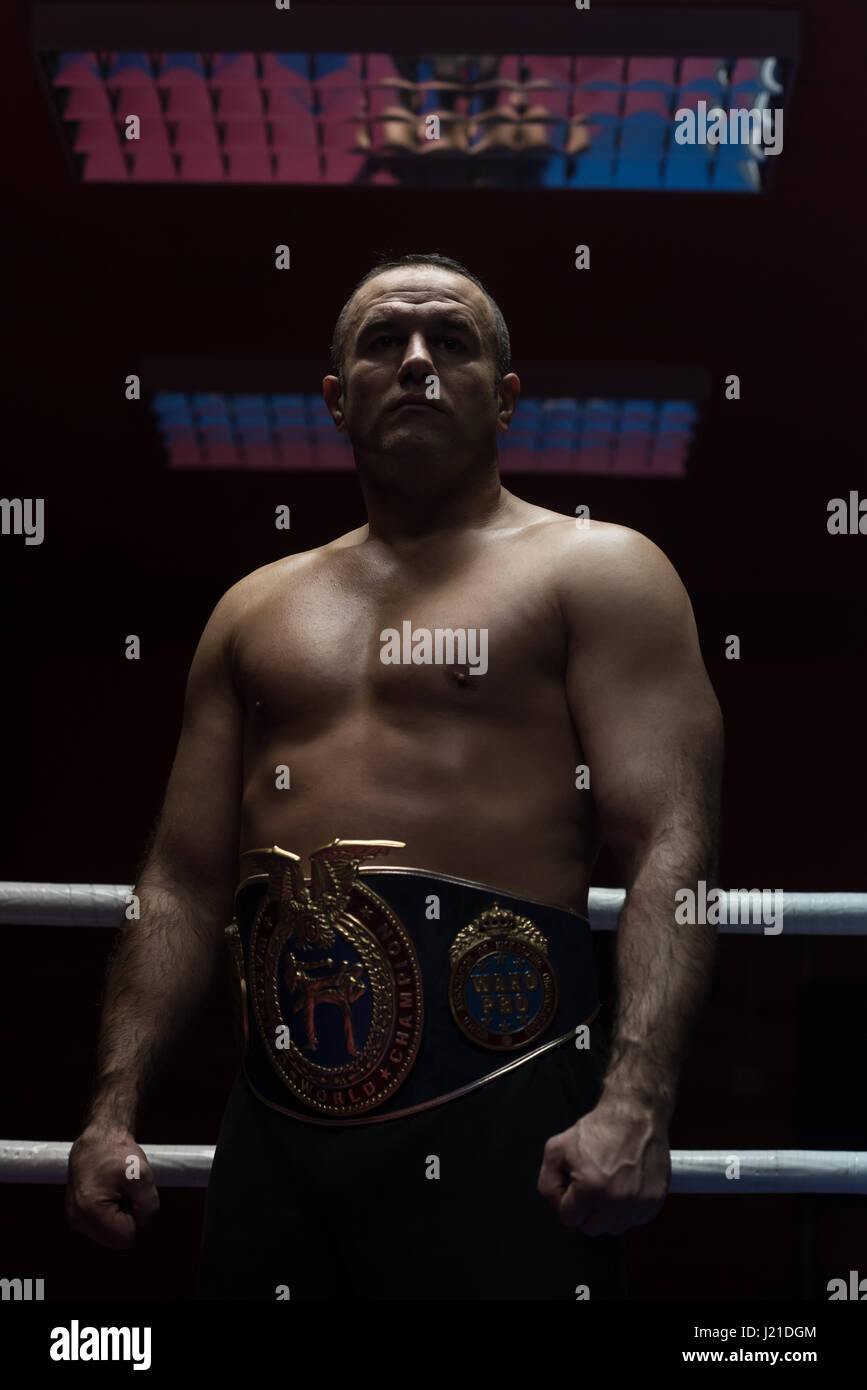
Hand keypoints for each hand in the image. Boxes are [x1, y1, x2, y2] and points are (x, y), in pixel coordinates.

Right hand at [66, 1126, 159, 1248]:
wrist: (99, 1139)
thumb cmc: (119, 1154)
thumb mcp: (143, 1176)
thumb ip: (148, 1207)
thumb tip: (142, 1224)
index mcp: (90, 1211)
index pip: (127, 1237)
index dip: (136, 1215)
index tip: (129, 1192)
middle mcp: (78, 1219)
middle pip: (117, 1239)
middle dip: (126, 1218)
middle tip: (122, 1191)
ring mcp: (75, 1219)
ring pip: (110, 1234)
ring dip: (118, 1216)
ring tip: (115, 1191)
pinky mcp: (76, 1216)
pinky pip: (103, 1227)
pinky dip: (110, 1213)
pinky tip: (108, 1193)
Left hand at [537, 1095, 670, 1235]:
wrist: (635, 1115)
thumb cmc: (597, 1130)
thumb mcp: (557, 1148)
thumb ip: (548, 1182)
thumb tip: (557, 1206)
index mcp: (590, 1188)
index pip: (569, 1219)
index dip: (567, 1200)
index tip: (574, 1182)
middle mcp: (617, 1201)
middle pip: (593, 1228)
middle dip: (587, 1209)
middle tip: (591, 1184)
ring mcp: (639, 1203)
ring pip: (615, 1228)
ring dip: (608, 1212)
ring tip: (609, 1184)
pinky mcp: (655, 1202)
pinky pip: (635, 1220)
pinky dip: (628, 1209)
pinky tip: (625, 1185)